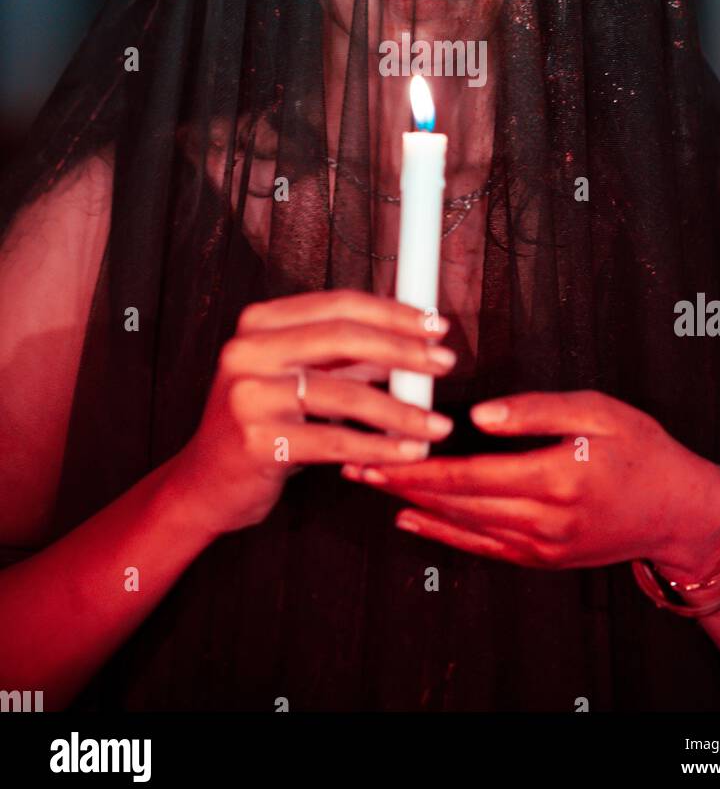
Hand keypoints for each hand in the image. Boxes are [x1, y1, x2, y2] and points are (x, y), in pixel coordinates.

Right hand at [171, 289, 456, 536]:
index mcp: (259, 323)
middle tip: (445, 364)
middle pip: (342, 338)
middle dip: (403, 351)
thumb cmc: (261, 423)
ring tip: (437, 423)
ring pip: (344, 394)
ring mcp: (248, 395)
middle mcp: (248, 350)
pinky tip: (409, 451)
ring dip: (401, 409)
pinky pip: (335, 440)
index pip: (338, 304)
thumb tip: (413, 343)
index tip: (435, 325)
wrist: (205, 484)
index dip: (393, 312)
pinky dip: (379, 446)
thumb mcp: (296, 377)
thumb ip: (345, 358)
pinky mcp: (256, 440)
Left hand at [341, 389, 719, 573]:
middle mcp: (544, 520)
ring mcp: (542, 546)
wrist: (679, 510)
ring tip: (372, 484)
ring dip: (413, 505)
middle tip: (355, 464)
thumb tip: (481, 415)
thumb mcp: (598, 410)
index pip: (468, 474)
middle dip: (400, 484)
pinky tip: (413, 520)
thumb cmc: (643, 451)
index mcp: (555, 478)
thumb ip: (537, 410)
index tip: (378, 452)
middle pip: (455, 503)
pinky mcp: (542, 558)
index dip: (418, 466)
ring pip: (463, 526)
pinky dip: (443, 534)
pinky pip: (482, 548)